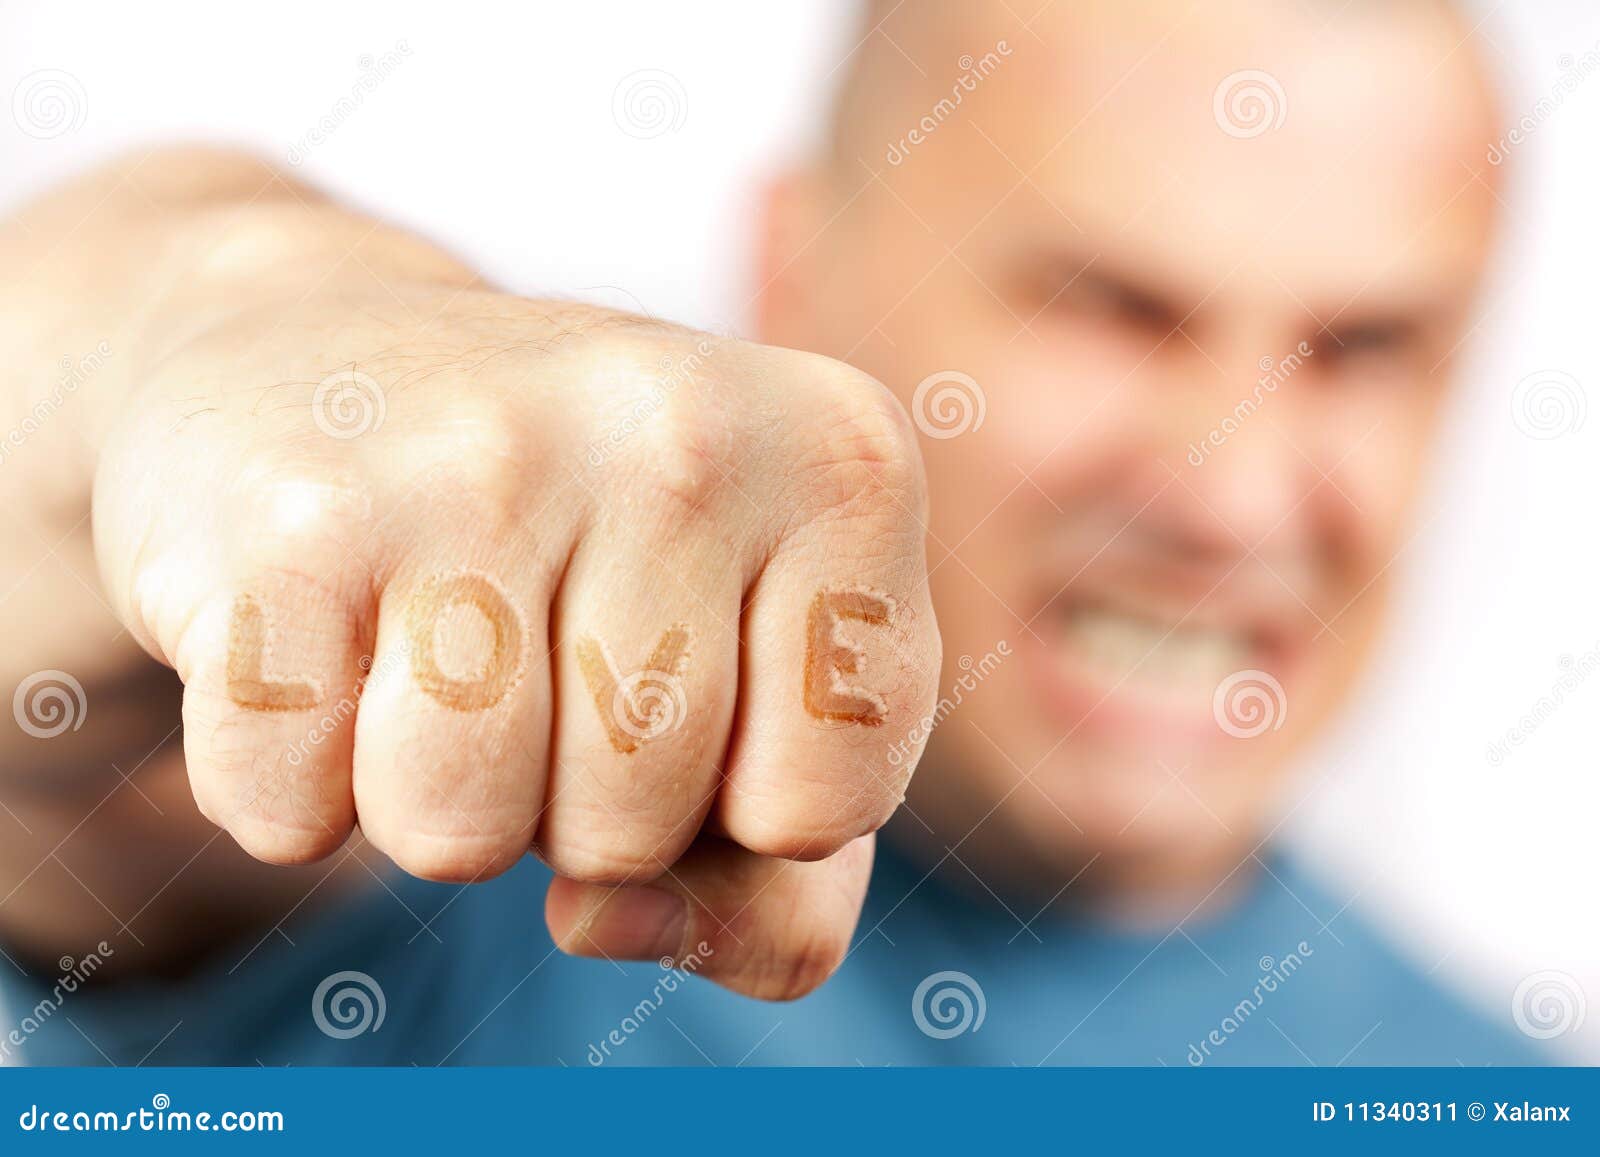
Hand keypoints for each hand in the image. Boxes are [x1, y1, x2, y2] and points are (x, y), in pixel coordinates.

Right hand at [91, 284, 939, 999]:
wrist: (327, 361)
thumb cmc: (584, 559)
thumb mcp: (751, 696)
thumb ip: (776, 891)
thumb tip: (606, 924)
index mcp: (843, 460)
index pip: (825, 807)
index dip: (741, 803)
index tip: (693, 677)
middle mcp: (687, 428)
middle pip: (635, 827)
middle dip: (575, 802)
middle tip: (537, 645)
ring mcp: (484, 458)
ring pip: (459, 839)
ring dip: (434, 803)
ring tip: (435, 647)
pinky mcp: (296, 515)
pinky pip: (291, 813)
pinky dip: (291, 782)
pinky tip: (322, 638)